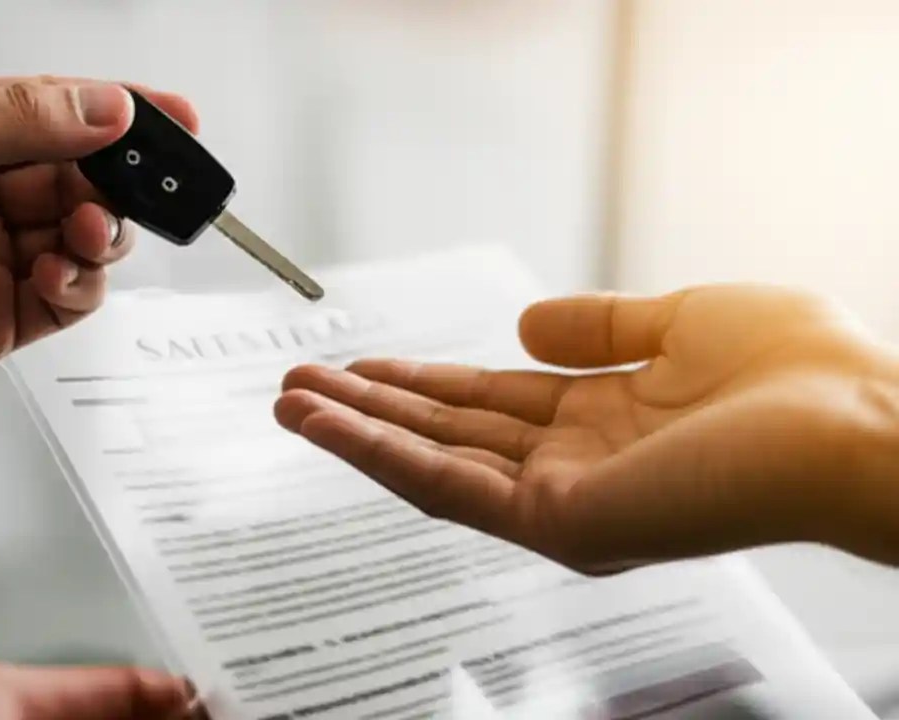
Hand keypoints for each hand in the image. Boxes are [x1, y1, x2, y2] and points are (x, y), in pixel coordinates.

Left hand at [0, 76, 195, 475]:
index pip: (58, 116)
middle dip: (118, 181)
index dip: (119, 114)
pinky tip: (57, 273)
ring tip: (88, 231)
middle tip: (136, 182)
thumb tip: (103, 108)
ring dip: (101, 233)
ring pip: (82, 241)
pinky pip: (65, 300)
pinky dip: (79, 285)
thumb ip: (21, 118)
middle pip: (80, 181)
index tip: (173, 116)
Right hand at [276, 286, 898, 571]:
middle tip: (297, 385)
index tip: (365, 362)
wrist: (858, 425)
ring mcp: (562, 501)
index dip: (422, 382)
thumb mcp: (682, 321)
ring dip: (355, 435)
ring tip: (288, 404)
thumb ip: (599, 325)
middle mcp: (575, 469)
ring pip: (432, 467)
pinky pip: (450, 488)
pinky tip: (332, 428)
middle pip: (447, 436)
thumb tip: (523, 324)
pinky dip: (383, 455)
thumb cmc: (803, 375)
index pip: (489, 405)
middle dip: (369, 408)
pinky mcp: (558, 521)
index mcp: (605, 423)